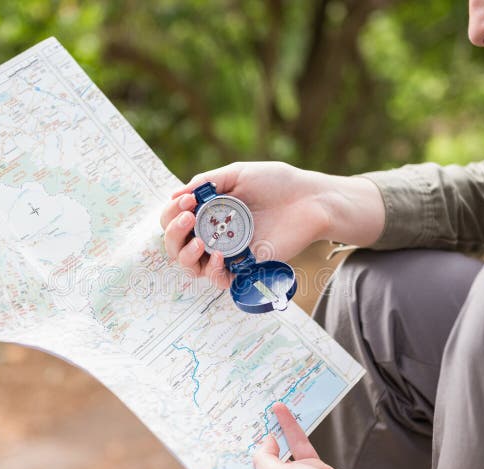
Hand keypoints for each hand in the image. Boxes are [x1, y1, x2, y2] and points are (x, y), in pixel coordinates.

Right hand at [160, 162, 334, 288]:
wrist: (310, 200)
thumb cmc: (277, 184)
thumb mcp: (237, 174)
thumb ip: (206, 182)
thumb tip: (174, 196)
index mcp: (208, 210)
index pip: (174, 219)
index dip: (172, 214)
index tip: (187, 202)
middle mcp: (213, 233)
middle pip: (175, 246)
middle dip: (173, 234)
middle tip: (188, 219)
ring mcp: (228, 251)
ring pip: (191, 267)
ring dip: (186, 255)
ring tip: (200, 242)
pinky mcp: (245, 267)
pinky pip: (219, 279)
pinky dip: (213, 271)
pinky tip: (219, 257)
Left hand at [245, 403, 425, 468]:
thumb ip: (264, 461)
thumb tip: (263, 444)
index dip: (234, 459)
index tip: (227, 437)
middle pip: (260, 460)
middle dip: (251, 440)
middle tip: (241, 416)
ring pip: (280, 449)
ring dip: (272, 430)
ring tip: (261, 408)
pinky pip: (299, 445)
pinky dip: (291, 429)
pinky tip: (284, 412)